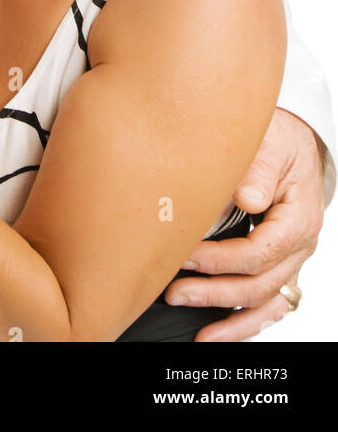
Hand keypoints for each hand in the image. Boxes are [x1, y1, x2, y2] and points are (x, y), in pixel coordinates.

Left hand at [163, 108, 324, 339]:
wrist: (295, 145)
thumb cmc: (281, 141)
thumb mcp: (271, 142)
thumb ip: (258, 169)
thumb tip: (245, 198)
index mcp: (298, 218)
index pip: (260, 252)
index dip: (221, 260)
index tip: (184, 257)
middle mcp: (299, 246)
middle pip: (261, 284)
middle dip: (215, 293)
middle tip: (175, 293)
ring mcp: (292, 260)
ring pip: (267, 304)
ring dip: (231, 320)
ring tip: (198, 334)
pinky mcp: (280, 266)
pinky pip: (269, 304)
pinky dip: (246, 322)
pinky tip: (219, 333)